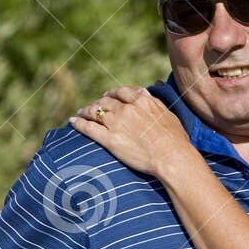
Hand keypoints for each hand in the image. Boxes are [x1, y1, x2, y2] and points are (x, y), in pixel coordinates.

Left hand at [68, 86, 188, 176]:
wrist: (171, 156)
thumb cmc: (175, 140)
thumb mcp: (167, 114)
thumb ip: (153, 102)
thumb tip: (144, 93)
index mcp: (142, 101)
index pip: (122, 92)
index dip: (112, 93)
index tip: (107, 95)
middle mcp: (128, 109)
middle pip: (106, 101)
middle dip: (98, 103)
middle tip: (93, 107)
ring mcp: (117, 123)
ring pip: (95, 112)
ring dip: (86, 111)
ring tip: (80, 113)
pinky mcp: (110, 139)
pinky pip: (89, 128)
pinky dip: (79, 123)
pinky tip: (72, 121)